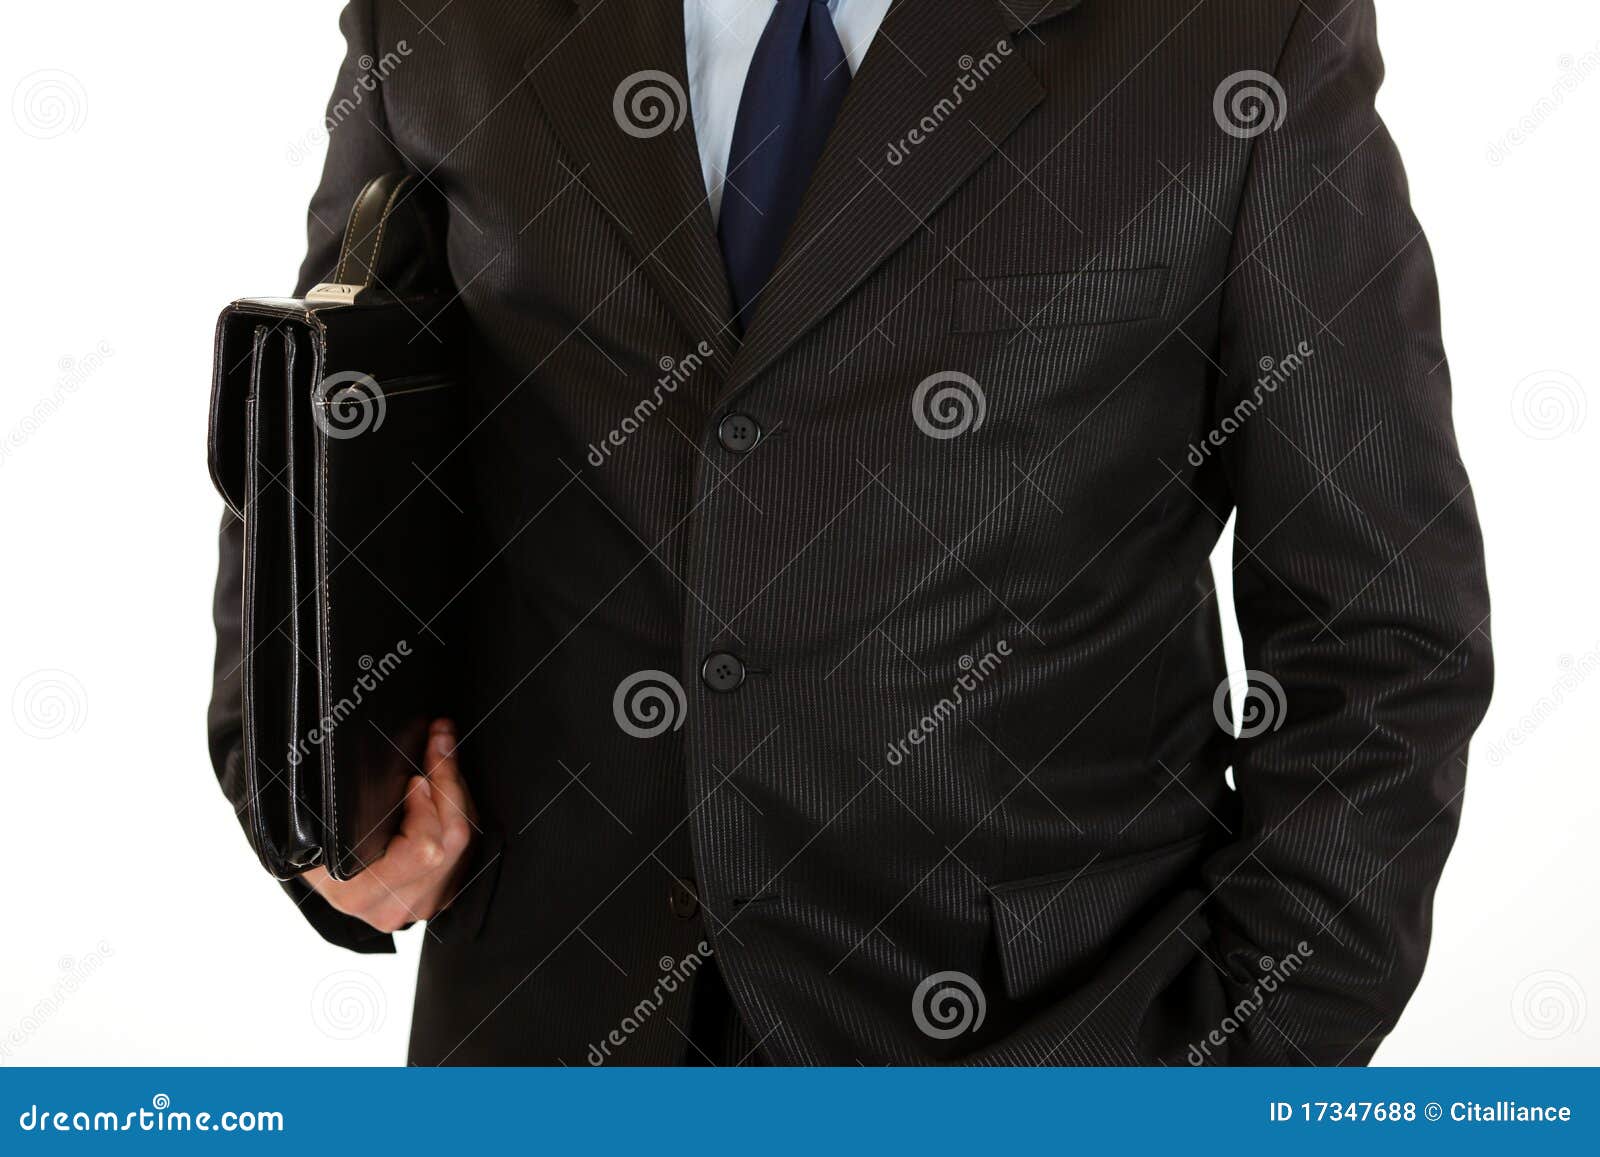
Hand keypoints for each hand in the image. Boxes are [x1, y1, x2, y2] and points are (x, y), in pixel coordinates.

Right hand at [301, 718, 475, 932]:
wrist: (312, 868)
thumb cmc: (308, 837)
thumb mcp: (314, 820)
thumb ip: (341, 801)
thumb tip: (371, 754)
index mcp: (358, 894)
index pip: (422, 851)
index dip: (425, 808)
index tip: (415, 777)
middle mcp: (392, 906)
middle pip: (451, 842)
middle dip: (448, 782)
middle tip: (439, 741)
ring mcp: (420, 903)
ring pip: (465, 842)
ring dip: (456, 791)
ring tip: (442, 751)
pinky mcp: (439, 894)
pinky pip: (467, 848)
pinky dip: (459, 810)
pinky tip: (445, 783)